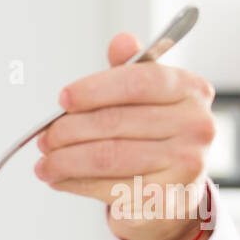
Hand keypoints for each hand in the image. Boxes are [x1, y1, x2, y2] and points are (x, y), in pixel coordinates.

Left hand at [34, 33, 216, 239]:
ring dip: (64, 160)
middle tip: (44, 138)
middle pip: (115, 122)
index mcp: (192, 90)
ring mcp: (185, 164)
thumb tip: (121, 41)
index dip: (94, 89)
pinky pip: (105, 186)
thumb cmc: (154, 142)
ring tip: (44, 162)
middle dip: (68, 130)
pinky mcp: (164, 198)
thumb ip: (131, 71)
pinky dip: (73, 183)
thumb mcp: (147, 100)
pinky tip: (58, 179)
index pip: (138, 81)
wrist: (171, 198)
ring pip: (106, 156)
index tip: (63, 99)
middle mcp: (196, 126)